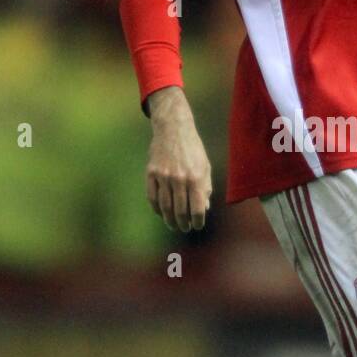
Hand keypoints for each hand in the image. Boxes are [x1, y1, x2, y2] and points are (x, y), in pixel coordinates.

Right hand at [145, 87, 211, 231]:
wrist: (173, 129)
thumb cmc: (192, 149)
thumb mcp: (204, 166)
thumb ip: (205, 188)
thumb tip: (204, 208)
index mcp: (196, 178)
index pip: (197, 208)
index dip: (198, 221)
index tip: (197, 226)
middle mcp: (179, 179)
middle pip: (180, 210)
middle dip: (183, 223)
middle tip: (185, 228)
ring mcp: (163, 176)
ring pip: (165, 207)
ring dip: (170, 220)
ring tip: (174, 225)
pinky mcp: (151, 173)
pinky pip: (152, 197)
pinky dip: (157, 208)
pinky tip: (161, 213)